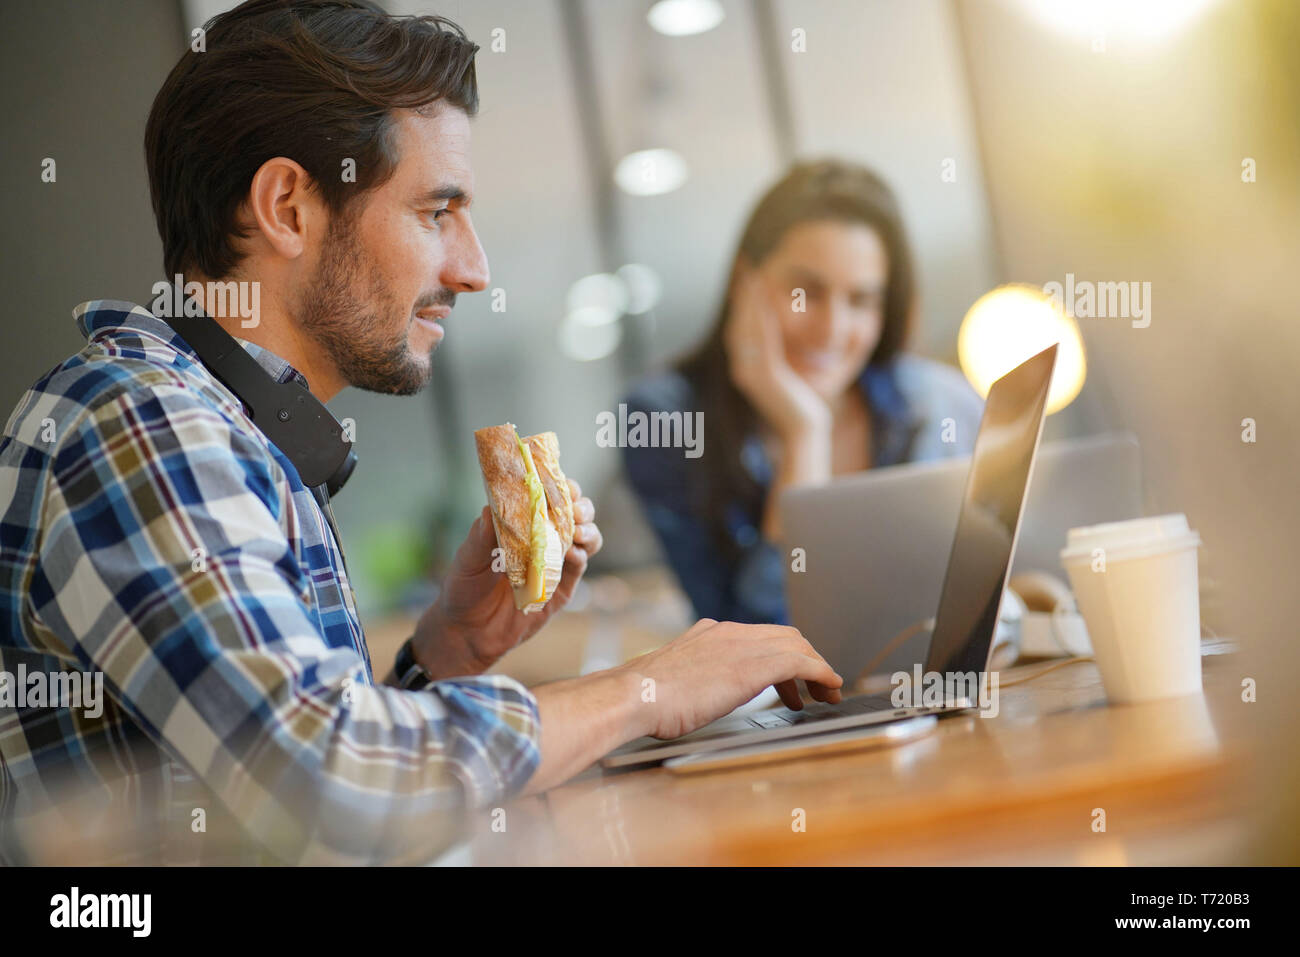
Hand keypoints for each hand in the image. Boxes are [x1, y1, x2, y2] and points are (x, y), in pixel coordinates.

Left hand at [409, 478, 602, 678]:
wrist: (467, 632)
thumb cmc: (464, 587)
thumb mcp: (468, 558)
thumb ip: (481, 535)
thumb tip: (491, 507)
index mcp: (521, 524)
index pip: (547, 497)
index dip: (559, 487)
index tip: (562, 484)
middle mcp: (542, 539)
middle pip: (575, 514)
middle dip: (580, 506)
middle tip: (575, 509)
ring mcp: (555, 563)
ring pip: (585, 538)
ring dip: (587, 530)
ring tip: (576, 532)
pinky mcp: (561, 588)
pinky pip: (578, 568)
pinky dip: (580, 557)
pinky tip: (572, 553)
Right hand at [616, 618, 843, 739]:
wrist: (633, 696)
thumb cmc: (643, 698)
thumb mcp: (673, 680)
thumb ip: (693, 679)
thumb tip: (697, 695)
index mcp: (710, 634)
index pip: (760, 637)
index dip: (784, 656)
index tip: (792, 681)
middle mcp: (728, 632)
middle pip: (784, 636)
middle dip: (806, 660)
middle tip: (817, 689)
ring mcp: (739, 645)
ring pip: (796, 645)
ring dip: (818, 668)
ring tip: (827, 694)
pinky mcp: (751, 665)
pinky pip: (799, 661)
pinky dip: (820, 672)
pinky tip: (829, 687)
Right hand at [724, 261, 831, 442]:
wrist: (803, 431)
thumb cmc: (797, 407)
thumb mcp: (781, 378)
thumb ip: (771, 361)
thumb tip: (768, 344)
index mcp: (743, 370)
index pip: (737, 329)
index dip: (739, 304)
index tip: (743, 281)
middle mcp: (741, 370)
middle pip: (737, 324)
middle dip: (741, 297)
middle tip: (744, 270)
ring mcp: (751, 373)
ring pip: (746, 330)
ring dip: (750, 302)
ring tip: (753, 278)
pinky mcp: (767, 376)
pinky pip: (763, 341)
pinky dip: (762, 319)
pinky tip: (765, 302)